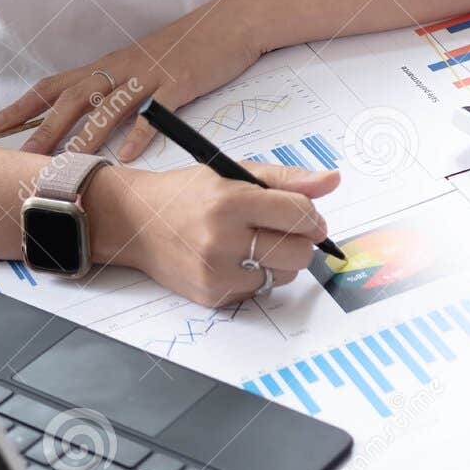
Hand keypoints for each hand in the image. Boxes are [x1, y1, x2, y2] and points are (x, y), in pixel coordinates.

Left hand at [0, 0, 268, 160]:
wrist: (233, 20)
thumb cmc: (191, 44)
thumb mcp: (146, 61)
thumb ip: (120, 86)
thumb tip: (95, 118)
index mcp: (110, 64)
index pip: (56, 85)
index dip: (23, 106)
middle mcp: (123, 68)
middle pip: (74, 98)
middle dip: (45, 129)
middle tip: (22, 158)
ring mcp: (152, 74)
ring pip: (110, 107)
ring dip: (86, 137)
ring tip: (67, 164)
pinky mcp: (181, 82)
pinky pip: (156, 110)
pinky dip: (140, 133)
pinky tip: (126, 155)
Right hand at [89, 161, 336, 306]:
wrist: (136, 222)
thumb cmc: (188, 194)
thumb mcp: (234, 173)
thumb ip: (287, 179)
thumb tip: (333, 180)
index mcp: (230, 202)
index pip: (298, 214)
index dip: (313, 216)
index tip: (310, 217)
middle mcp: (222, 240)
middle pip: (298, 251)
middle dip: (302, 240)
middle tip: (285, 229)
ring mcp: (216, 273)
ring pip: (284, 275)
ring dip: (281, 260)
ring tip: (256, 242)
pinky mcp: (213, 296)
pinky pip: (260, 290)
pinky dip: (258, 275)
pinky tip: (237, 258)